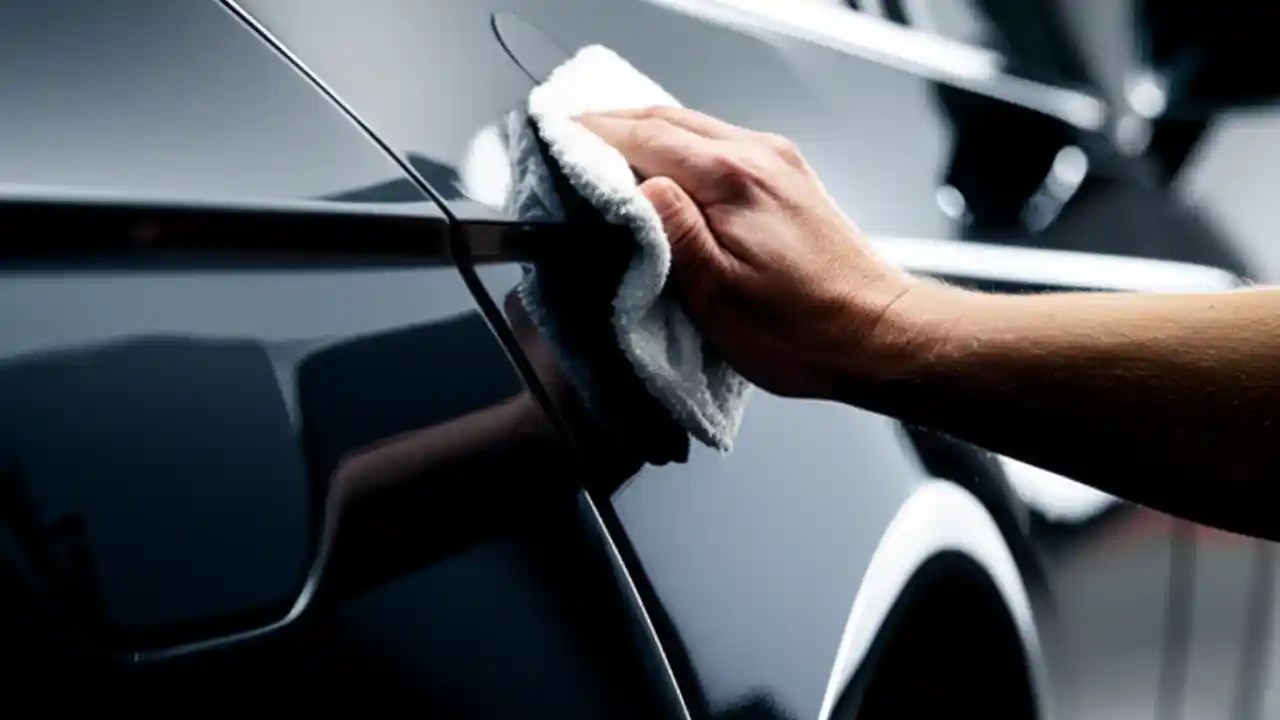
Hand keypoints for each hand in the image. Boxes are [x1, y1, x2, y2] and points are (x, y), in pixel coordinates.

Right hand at [576, 107, 946, 397]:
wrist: (877, 334)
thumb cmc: (802, 330)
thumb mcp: (718, 296)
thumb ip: (672, 233)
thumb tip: (635, 187)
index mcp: (733, 180)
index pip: (646, 137)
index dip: (595, 134)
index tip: (558, 137)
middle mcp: (759, 156)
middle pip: (669, 119)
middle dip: (615, 123)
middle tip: (572, 137)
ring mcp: (778, 162)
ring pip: (695, 127)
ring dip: (647, 132)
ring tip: (607, 151)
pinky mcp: (789, 177)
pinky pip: (721, 143)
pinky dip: (681, 145)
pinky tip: (665, 169)